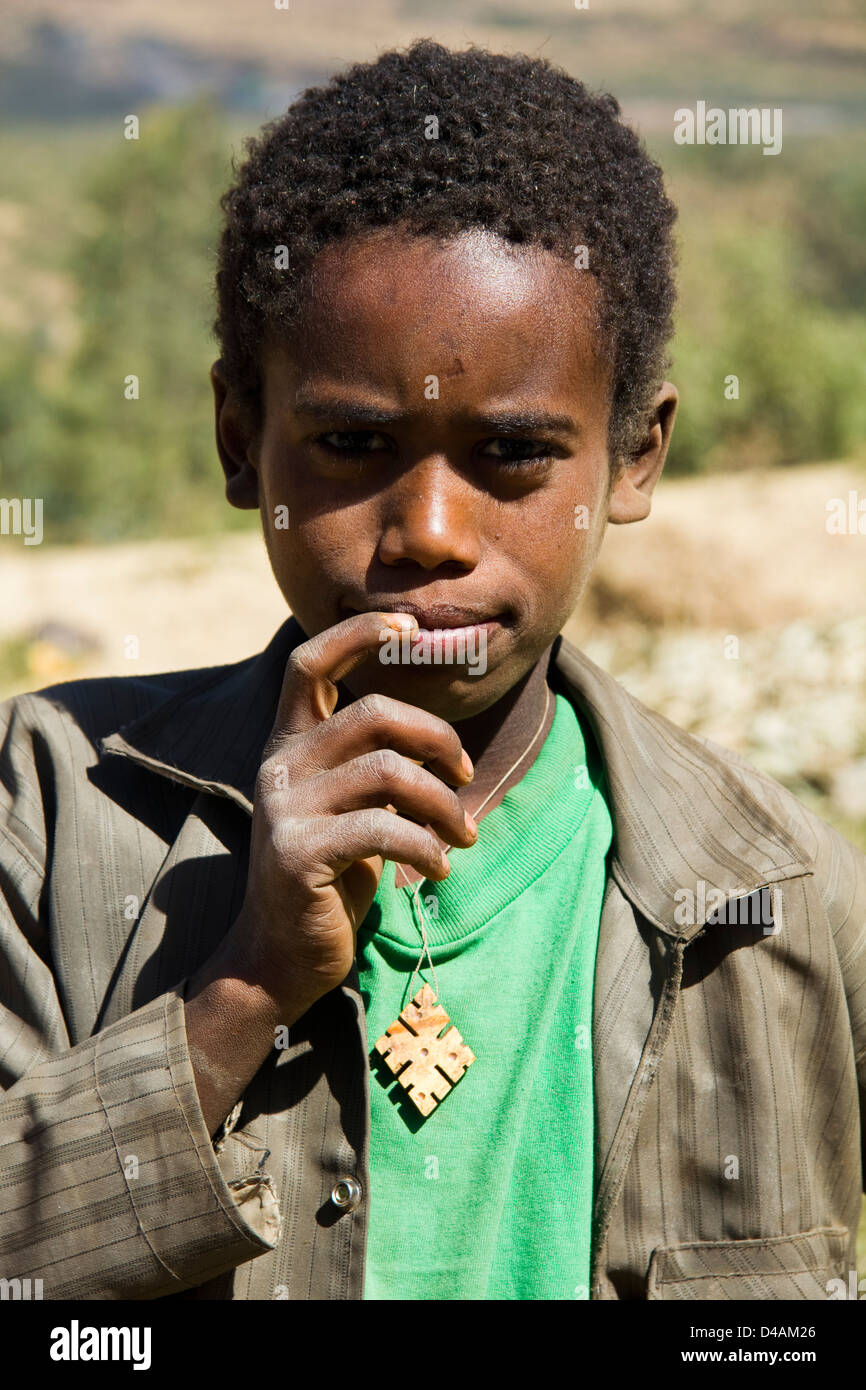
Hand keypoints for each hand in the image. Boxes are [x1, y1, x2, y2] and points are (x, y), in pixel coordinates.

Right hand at [221, 612, 476, 1012]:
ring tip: (462, 839)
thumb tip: (447, 750)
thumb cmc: (330, 878)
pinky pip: (384, 829)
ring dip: (444, 805)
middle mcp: (279, 765)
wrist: (279, 958)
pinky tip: (437, 870)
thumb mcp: (350, 810)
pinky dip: (426, 847)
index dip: (358, 633)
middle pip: (374, 713)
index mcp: (289, 745)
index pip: (308, 663)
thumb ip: (375, 769)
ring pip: (390, 772)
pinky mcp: (298, 853)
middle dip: (438, 740)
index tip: (410, 626)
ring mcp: (284, 808)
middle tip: (467, 780)